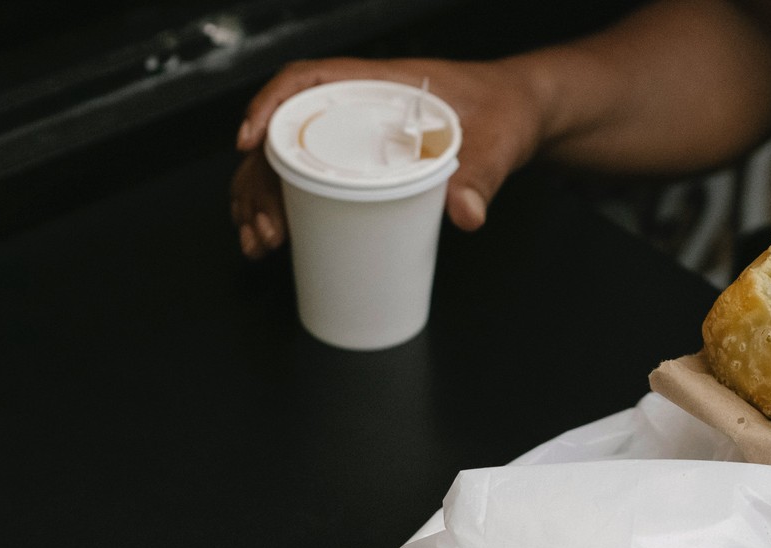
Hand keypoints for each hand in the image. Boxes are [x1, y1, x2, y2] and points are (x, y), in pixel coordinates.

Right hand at [230, 57, 549, 257]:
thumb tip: (465, 214)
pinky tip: (273, 241)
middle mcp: (356, 106)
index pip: (307, 80)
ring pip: (285, 160)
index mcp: (380, 83)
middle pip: (284, 132)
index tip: (249, 143)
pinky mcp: (361, 163)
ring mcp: (354, 134)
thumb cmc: (504, 111)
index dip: (269, 106)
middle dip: (259, 179)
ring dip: (260, 199)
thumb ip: (482, 175)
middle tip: (266, 230)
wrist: (521, 115)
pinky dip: (282, 207)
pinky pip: (307, 178)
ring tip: (261, 244)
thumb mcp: (498, 141)